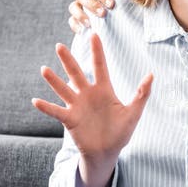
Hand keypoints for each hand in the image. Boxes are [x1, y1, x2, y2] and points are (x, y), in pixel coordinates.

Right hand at [32, 33, 152, 164]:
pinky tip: (35, 100)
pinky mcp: (70, 119)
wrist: (108, 152)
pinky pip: (56, 111)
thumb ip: (142, 94)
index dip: (97, 51)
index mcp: (104, 90)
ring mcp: (77, 106)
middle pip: (76, 74)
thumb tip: (152, 75)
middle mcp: (88, 94)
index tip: (94, 35)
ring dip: (54, 80)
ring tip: (44, 69)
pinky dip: (46, 107)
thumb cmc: (121, 132)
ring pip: (63, 90)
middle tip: (59, 46)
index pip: (100, 66)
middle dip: (68, 60)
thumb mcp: (134, 112)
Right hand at [68, 0, 128, 33]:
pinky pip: (72, 20)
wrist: (121, 5)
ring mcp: (80, 5)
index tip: (111, 5)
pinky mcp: (77, 17)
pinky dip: (75, 25)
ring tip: (89, 24)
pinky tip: (82, 31)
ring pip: (73, 7)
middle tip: (103, 14)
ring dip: (80, 15)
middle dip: (92, 5)